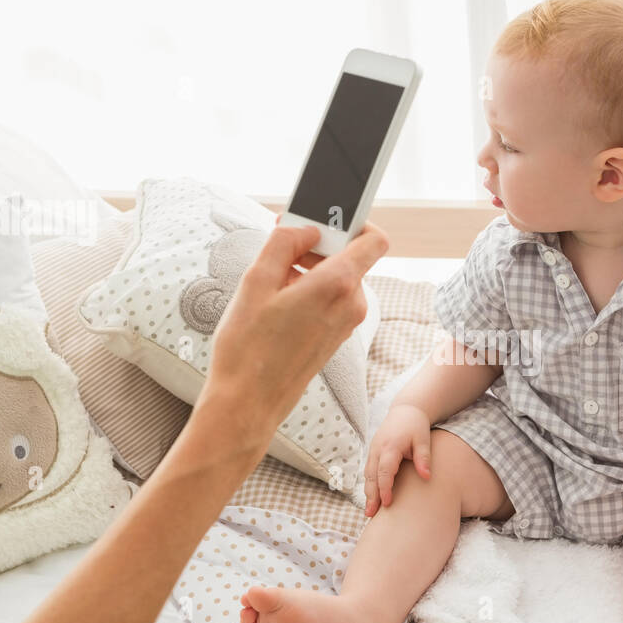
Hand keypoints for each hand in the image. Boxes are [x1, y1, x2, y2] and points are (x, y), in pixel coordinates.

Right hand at [197, 215, 388, 463]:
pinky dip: (310, 293)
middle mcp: (350, 304)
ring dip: (310, 272)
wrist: (248, 402)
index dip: (353, 222)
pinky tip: (278, 305)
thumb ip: (284, 243)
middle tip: (281, 252)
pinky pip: (331, 300)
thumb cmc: (247, 347)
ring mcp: (346, 323)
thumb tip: (304, 228)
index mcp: (337, 285)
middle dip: (318, 248)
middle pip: (349, 256)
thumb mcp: (256, 281)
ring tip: (272, 286)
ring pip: (337, 279)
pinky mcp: (336, 336)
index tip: (322, 220)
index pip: (374, 238)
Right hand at [363, 403, 432, 516]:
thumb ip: (423, 458)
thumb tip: (426, 477)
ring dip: (368, 493)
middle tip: (371, 515)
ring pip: (368, 475)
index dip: (385, 488)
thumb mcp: (423, 439)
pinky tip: (372, 498)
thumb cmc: (416, 425)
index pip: (385, 471)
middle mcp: (377, 450)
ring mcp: (373, 451)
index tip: (388, 503)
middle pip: (371, 476)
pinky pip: (369, 471)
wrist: (405, 410)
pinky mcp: (373, 453)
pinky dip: (370, 485)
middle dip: (371, 496)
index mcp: (390, 447)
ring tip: (370, 512)